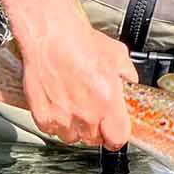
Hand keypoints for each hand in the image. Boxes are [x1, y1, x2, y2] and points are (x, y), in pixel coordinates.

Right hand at [0, 0, 135, 148]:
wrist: (50, 34)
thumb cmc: (79, 41)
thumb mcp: (117, 54)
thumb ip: (127, 74)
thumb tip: (130, 81)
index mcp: (108, 102)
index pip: (117, 139)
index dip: (116, 135)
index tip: (114, 131)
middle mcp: (86, 114)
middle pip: (94, 139)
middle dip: (95, 128)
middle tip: (92, 111)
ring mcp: (63, 117)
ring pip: (72, 137)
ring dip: (74, 127)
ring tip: (73, 106)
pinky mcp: (43, 116)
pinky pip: (51, 129)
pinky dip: (54, 121)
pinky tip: (57, 104)